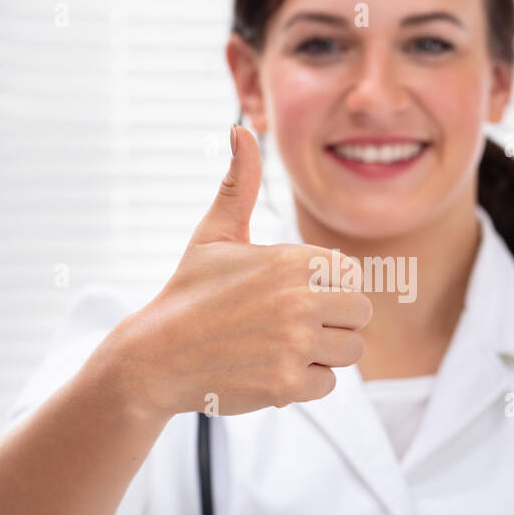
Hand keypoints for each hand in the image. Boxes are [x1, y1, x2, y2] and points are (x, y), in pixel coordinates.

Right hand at [108, 124, 372, 416]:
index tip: (292, 295)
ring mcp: (295, 344)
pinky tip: (269, 370)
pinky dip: (304, 383)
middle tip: (289, 326)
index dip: (327, 288)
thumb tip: (240, 130)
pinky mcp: (288, 384)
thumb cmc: (189, 292)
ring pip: (350, 350)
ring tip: (279, 347)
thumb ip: (238, 184)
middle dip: (332, 322)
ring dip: (322, 353)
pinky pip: (328, 383)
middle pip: (359, 314)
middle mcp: (300, 299)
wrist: (154, 356)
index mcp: (292, 259)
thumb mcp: (213, 234)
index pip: (351, 275)